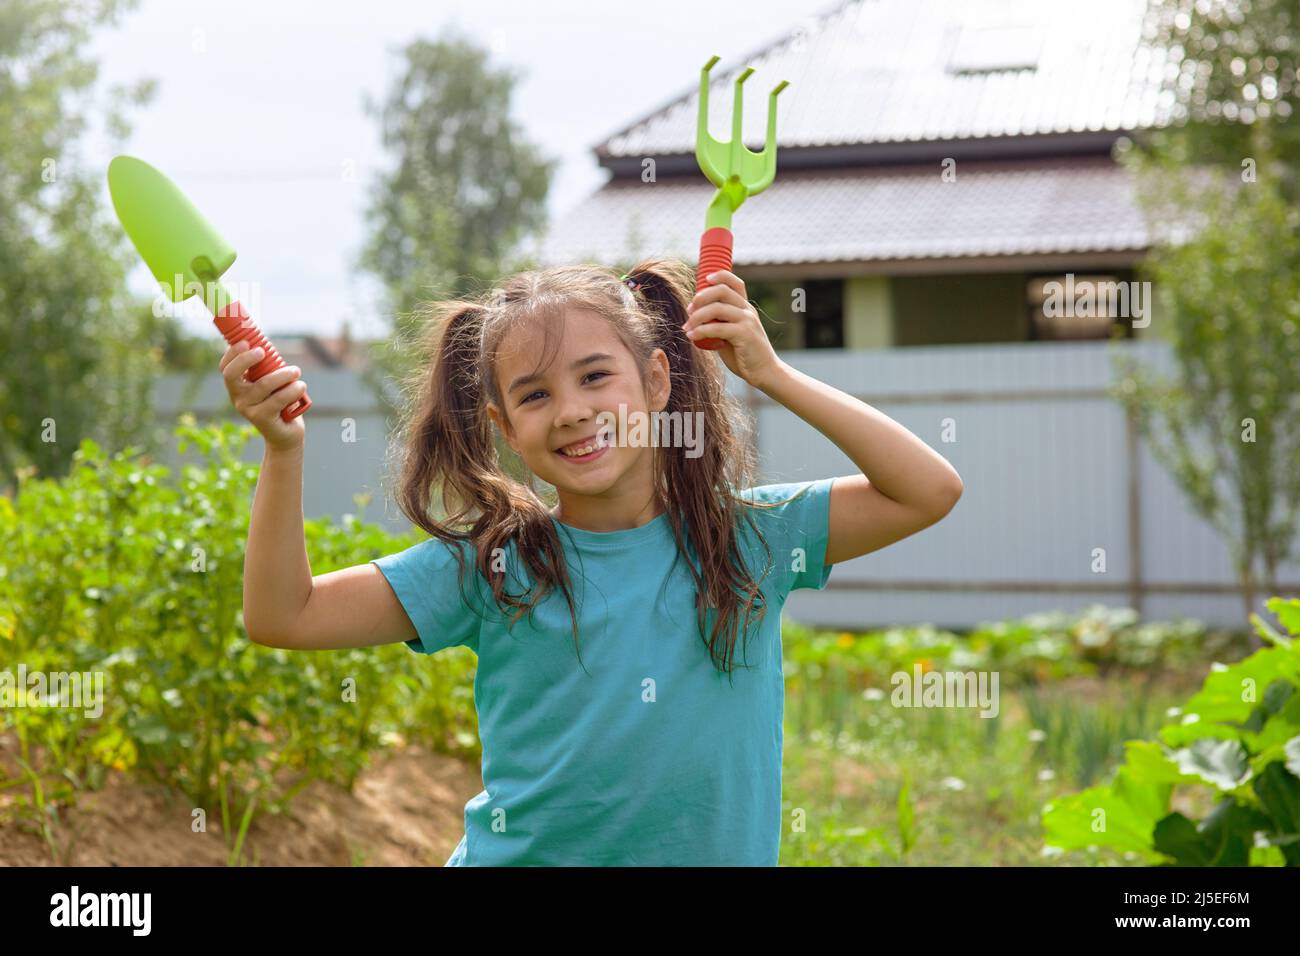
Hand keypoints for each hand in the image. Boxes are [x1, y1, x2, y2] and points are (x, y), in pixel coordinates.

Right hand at [219, 340, 306, 451]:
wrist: (285, 434)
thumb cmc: (279, 403)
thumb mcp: (271, 384)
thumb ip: (266, 368)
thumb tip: (267, 344)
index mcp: (237, 387)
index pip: (225, 368)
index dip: (232, 354)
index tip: (247, 342)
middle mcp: (238, 398)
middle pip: (231, 375)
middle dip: (246, 360)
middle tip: (264, 352)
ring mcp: (248, 409)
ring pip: (263, 385)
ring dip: (283, 374)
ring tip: (297, 372)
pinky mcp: (262, 419)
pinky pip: (278, 399)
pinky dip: (293, 390)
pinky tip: (301, 386)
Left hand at [683, 270, 782, 388]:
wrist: (764, 372)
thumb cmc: (744, 354)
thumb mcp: (730, 334)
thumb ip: (718, 323)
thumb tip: (694, 317)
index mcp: (745, 307)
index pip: (735, 282)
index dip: (720, 276)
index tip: (705, 280)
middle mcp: (747, 310)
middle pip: (722, 290)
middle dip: (700, 297)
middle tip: (689, 310)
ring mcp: (747, 321)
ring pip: (717, 308)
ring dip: (696, 317)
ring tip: (686, 328)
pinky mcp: (744, 334)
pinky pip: (717, 328)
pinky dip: (701, 331)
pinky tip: (692, 337)